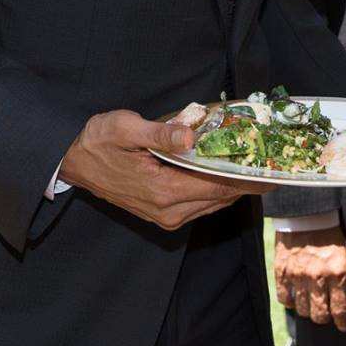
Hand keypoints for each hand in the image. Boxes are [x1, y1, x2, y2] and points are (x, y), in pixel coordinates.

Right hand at [58, 110, 269, 230]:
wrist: (74, 162)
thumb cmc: (98, 141)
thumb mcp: (126, 127)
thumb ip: (161, 133)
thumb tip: (190, 136)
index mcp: (163, 191)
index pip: (218, 187)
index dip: (247, 178)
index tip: (271, 169)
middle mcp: (168, 211)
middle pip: (221, 199)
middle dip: (245, 182)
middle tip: (269, 162)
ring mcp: (166, 217)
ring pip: (213, 205)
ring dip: (233, 188)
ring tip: (254, 167)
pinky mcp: (162, 216)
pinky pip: (201, 206)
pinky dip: (216, 192)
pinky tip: (226, 175)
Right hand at [275, 224, 345, 330]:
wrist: (306, 215)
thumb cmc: (330, 235)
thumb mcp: (345, 255)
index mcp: (337, 272)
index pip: (339, 308)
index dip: (342, 321)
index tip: (342, 326)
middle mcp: (317, 276)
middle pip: (319, 314)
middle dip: (324, 319)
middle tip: (326, 316)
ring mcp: (297, 275)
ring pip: (301, 310)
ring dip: (307, 311)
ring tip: (311, 306)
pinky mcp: (281, 271)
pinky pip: (284, 298)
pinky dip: (290, 302)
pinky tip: (295, 298)